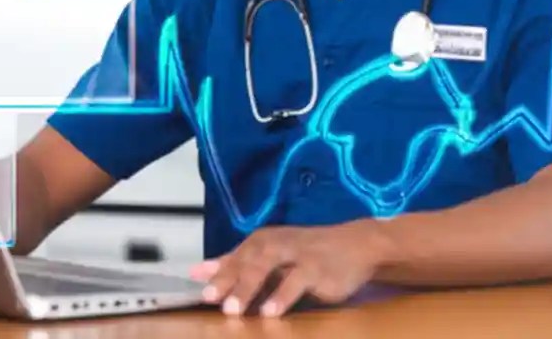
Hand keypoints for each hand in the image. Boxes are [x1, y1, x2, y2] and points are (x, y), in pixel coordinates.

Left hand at [189, 220, 390, 317]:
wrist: (356, 245)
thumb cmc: (307, 251)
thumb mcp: (271, 253)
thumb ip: (236, 262)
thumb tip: (199, 271)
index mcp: (262, 241)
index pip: (234, 258)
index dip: (215, 273)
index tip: (195, 289)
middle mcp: (276, 244)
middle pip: (246, 261)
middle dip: (227, 280)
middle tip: (208, 298)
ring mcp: (297, 255)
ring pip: (268, 267)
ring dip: (249, 288)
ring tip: (233, 310)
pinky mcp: (317, 269)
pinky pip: (296, 282)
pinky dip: (282, 297)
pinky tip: (270, 312)